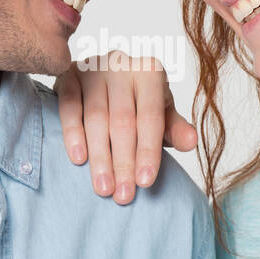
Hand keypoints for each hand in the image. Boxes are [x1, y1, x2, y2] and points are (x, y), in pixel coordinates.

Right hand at [55, 51, 197, 203]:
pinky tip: (78, 158)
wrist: (105, 81)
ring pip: (95, 117)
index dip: (148, 151)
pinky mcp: (68, 74)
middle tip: (122, 195)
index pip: (151, 117)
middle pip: (122, 121)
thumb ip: (174, 128)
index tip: (145, 183)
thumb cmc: (137, 102)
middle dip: (123, 162)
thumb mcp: (161, 113)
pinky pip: (69, 106)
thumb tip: (191, 142)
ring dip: (99, 156)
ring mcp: (93, 66)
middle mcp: (122, 63)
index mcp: (150, 72)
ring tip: (103, 187)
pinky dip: (72, 133)